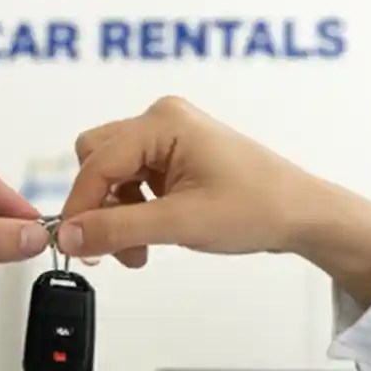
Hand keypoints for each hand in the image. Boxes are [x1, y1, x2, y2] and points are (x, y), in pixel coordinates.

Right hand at [58, 97, 370, 306]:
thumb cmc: (259, 206)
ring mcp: (169, 138)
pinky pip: (132, 182)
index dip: (80, 207)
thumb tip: (70, 236)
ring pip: (112, 175)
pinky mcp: (174, 158)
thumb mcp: (180, 223)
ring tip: (137, 250)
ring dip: (116, 215)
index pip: (97, 163)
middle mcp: (162, 120)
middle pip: (96, 161)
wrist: (300, 215)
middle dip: (99, 209)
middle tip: (109, 249)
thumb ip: (117, 229)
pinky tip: (149, 236)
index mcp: (163, 121)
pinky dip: (133, 212)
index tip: (73, 244)